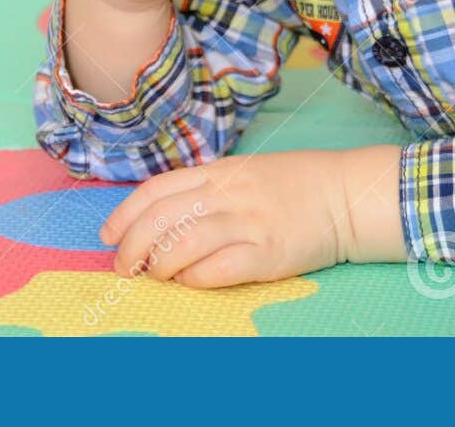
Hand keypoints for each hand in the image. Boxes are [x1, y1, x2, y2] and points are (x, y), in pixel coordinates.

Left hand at [97, 150, 369, 287]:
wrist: (346, 196)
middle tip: (125, 268)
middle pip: (161, 219)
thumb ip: (206, 189)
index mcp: (219, 172)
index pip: (156, 190)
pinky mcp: (269, 252)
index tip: (107, 236)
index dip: (124, 214)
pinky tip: (190, 282)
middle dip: (132, 248)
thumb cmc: (294, 186)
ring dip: (160, 267)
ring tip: (156, 278)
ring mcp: (249, 222)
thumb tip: (162, 220)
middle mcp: (228, 194)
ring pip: (183, 244)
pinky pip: (218, 268)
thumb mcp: (244, 173)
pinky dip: (195, 279)